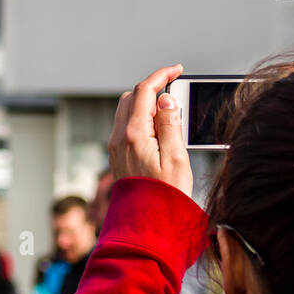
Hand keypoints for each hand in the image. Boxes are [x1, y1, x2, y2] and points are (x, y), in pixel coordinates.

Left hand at [108, 64, 192, 197]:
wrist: (147, 223)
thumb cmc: (165, 195)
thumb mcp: (176, 158)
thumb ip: (171, 124)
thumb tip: (166, 98)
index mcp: (134, 134)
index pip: (144, 91)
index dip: (161, 75)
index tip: (177, 69)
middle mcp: (119, 138)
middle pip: (132, 97)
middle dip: (153, 89)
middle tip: (176, 94)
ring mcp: (116, 147)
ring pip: (126, 110)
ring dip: (146, 104)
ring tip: (170, 114)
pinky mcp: (117, 155)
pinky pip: (126, 126)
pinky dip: (141, 118)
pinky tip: (159, 130)